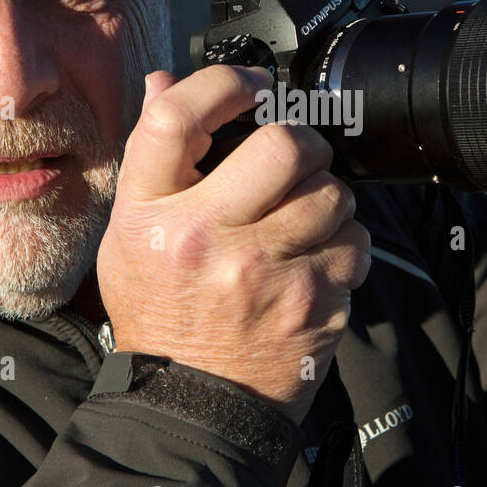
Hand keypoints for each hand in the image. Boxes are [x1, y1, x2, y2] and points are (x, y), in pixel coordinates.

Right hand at [96, 65, 370, 422]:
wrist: (193, 404)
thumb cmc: (162, 314)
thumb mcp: (130, 237)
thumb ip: (152, 159)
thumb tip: (163, 81)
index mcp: (151, 215)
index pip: (177, 117)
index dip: (226, 83)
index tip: (255, 86)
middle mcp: (205, 238)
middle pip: (281, 144)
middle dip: (303, 142)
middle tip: (299, 158)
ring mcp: (264, 272)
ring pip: (332, 192)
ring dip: (328, 198)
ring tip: (307, 220)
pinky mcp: (313, 301)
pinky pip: (356, 241)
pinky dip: (346, 244)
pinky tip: (319, 262)